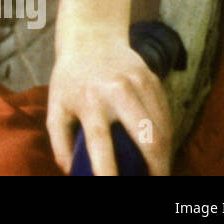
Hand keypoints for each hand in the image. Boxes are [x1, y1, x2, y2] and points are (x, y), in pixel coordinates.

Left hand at [46, 33, 171, 175]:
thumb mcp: (56, 106)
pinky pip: (166, 116)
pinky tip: (161, 149)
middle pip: (147, 137)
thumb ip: (60, 141)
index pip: (101, 143)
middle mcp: (117, 90)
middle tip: (154, 183)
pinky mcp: (153, 80)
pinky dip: (167, 137)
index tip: (113, 186)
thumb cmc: (71, 79)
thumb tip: (71, 173)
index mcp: (89, 99)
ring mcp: (139, 83)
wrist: (91, 37)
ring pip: (163, 129)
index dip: (108, 171)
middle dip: (156, 168)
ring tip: (157, 171)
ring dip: (165, 156)